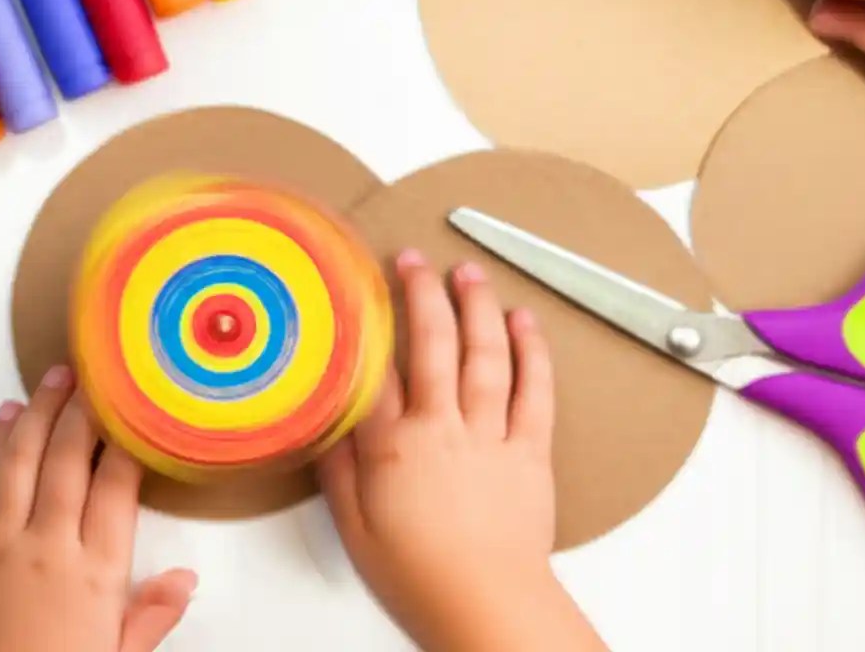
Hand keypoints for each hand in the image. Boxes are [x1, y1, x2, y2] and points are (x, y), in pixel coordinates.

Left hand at [0, 366, 196, 651]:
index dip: (126, 441)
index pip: (116, 486)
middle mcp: (48, 547)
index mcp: (96, 573)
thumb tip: (185, 579)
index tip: (137, 408)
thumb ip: (150, 616)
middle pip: (68, 460)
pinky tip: (4, 422)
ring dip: (36, 414)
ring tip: (51, 378)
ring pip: (21, 462)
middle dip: (82, 411)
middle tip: (94, 374)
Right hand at [317, 251, 606, 651]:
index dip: (368, 325)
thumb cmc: (419, 574)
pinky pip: (534, 390)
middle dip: (423, 294)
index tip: (361, 292)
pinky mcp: (530, 449)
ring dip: (477, 308)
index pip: (376, 369)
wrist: (486, 603)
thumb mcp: (354, 527)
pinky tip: (523, 322)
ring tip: (469, 272)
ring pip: (485, 356)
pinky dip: (531, 352)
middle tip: (414, 260)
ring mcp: (490, 435)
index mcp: (393, 447)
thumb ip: (339, 468)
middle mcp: (443, 429)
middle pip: (433, 345)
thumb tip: (330, 421)